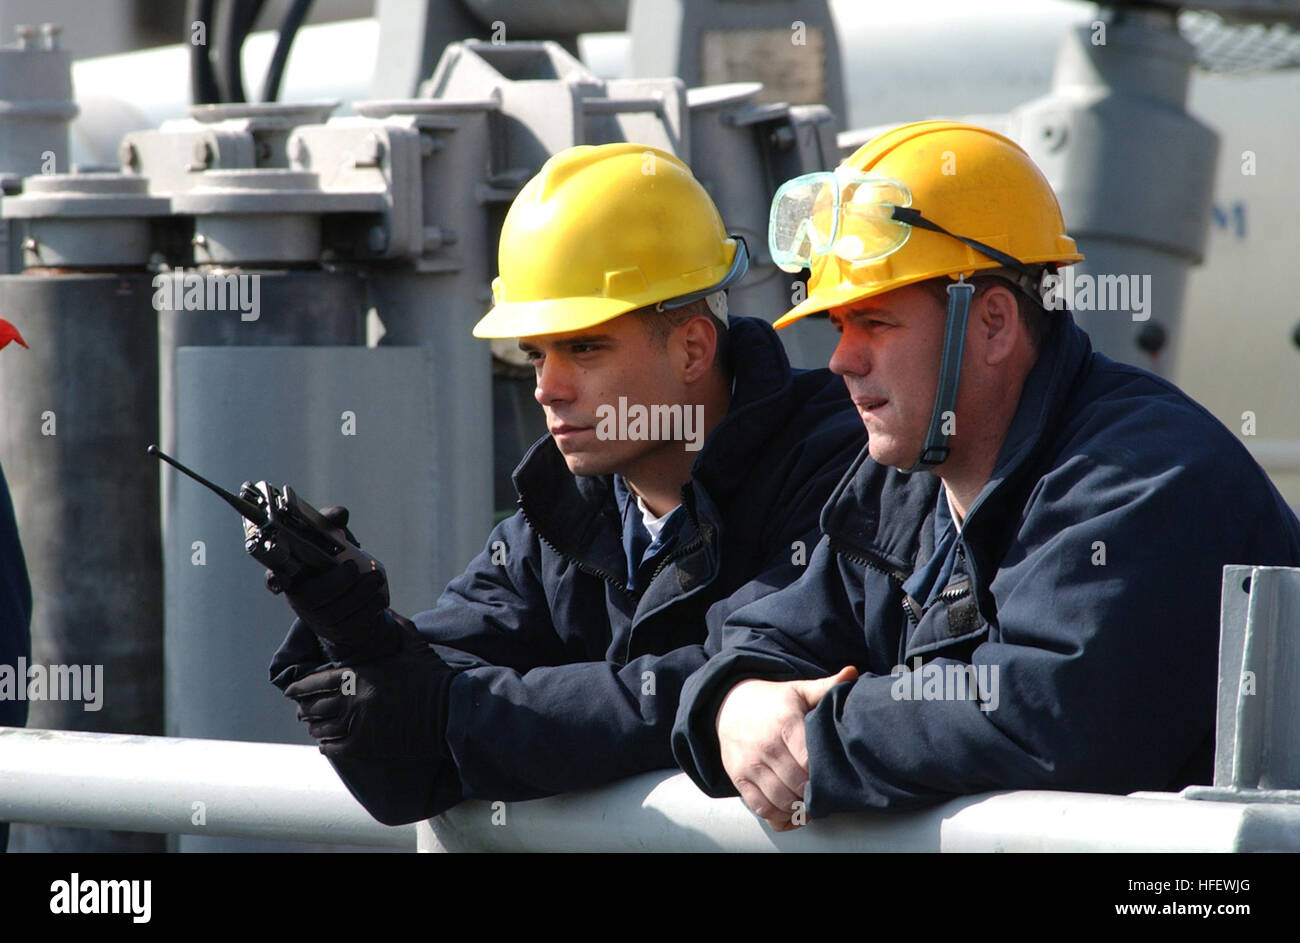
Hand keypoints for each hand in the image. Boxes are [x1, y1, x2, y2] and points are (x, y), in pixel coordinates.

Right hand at [269, 505, 389, 650]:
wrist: (352, 591)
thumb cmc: (334, 558)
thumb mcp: (331, 538)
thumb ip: (331, 522)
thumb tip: (340, 514)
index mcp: (292, 574)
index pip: (274, 578)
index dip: (275, 580)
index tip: (283, 579)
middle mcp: (301, 600)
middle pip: (313, 599)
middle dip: (337, 583)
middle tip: (354, 567)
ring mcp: (319, 619)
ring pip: (337, 613)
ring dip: (360, 594)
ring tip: (375, 578)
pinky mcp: (339, 631)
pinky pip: (354, 624)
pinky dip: (370, 609)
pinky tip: (379, 596)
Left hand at [281, 615, 453, 761]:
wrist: (449, 711)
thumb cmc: (431, 676)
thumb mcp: (413, 643)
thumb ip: (395, 623)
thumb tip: (384, 609)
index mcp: (358, 675)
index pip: (315, 682)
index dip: (298, 688)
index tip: (290, 691)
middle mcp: (352, 700)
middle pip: (313, 707)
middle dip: (305, 708)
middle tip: (302, 709)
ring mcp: (357, 725)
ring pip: (321, 729)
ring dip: (315, 727)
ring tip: (314, 726)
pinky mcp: (366, 746)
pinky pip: (334, 748)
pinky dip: (326, 745)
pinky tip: (326, 743)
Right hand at [716, 666, 857, 830]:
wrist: (728, 705)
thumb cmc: (772, 701)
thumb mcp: (797, 690)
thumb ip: (826, 686)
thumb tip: (852, 672)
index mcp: (785, 723)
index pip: (810, 761)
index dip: (825, 774)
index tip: (834, 777)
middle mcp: (765, 745)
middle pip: (797, 784)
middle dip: (814, 794)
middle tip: (827, 796)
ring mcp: (749, 763)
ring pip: (780, 800)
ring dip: (799, 808)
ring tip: (810, 805)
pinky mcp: (738, 777)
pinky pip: (760, 807)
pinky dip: (778, 816)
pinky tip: (790, 812)